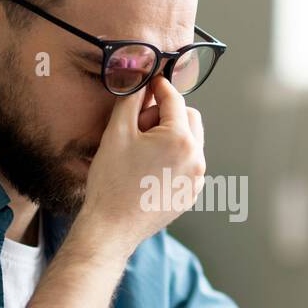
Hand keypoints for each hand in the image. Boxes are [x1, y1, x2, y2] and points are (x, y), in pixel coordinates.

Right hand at [76, 76, 204, 255]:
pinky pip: (188, 164)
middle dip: (168, 114)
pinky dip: (174, 158)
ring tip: (142, 150)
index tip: (150, 82)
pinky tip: (148, 168)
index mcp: (180, 139)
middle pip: (189, 118)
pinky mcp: (191, 194)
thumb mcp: (117, 132)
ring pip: (191, 142)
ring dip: (172, 136)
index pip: (175, 99)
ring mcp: (196, 179)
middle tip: (140, 125)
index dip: (160, 87)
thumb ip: (132, 100)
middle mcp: (196, 158)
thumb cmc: (111, 181)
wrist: (111, 227)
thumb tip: (141, 79)